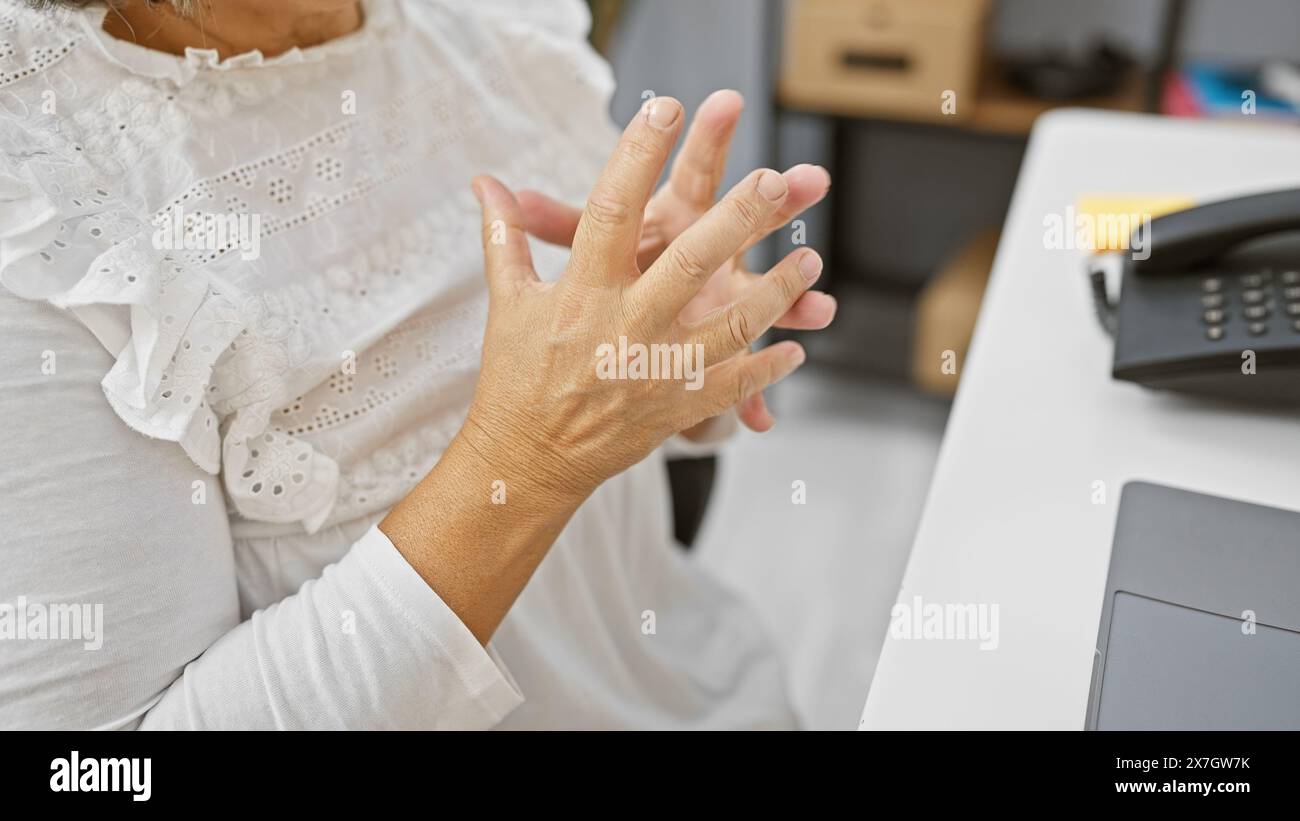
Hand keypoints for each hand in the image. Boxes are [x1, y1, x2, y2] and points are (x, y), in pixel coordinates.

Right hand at [380, 97, 822, 642]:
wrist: (525, 458)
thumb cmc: (516, 376)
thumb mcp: (509, 302)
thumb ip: (506, 237)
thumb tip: (484, 180)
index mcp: (581, 291)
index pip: (610, 207)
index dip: (638, 154)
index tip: (666, 106)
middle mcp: (623, 326)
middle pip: (690, 261)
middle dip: (739, 217)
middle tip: (778, 178)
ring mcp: (656, 371)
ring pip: (731, 326)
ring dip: (776, 293)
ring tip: (811, 259)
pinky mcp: (675, 409)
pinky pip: (733, 386)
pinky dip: (768, 370)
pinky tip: (797, 348)